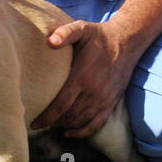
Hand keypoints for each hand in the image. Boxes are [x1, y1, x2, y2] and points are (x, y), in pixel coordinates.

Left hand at [30, 19, 141, 138]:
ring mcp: (103, 99)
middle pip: (68, 116)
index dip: (46, 117)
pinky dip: (82, 132)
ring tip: (51, 124)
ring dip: (64, 125)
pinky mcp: (111, 103)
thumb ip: (65, 33)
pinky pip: (96, 124)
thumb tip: (50, 41)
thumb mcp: (81, 29)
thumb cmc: (99, 36)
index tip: (34, 123)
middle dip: (52, 122)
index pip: (60, 105)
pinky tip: (70, 132)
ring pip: (80, 121)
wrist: (126, 42)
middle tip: (39, 122)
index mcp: (82, 77)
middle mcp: (93, 92)